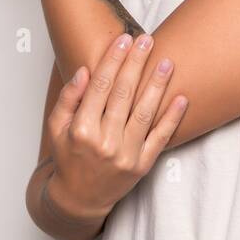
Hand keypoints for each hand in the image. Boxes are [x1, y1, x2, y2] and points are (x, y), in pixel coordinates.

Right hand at [44, 33, 188, 222]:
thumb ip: (69, 99)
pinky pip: (160, 138)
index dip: (113, 61)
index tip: (122, 40)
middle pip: (123, 94)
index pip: (100, 87)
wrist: (80, 199)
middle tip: (146, 40)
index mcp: (82, 130)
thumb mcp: (57, 128)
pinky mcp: (142, 166)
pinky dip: (172, 118)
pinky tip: (182, 98)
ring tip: (167, 61)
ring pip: (144, 113)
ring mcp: (126, 155)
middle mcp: (105, 142)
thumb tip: (85, 71)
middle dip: (136, 64)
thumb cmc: (68, 157)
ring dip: (157, 85)